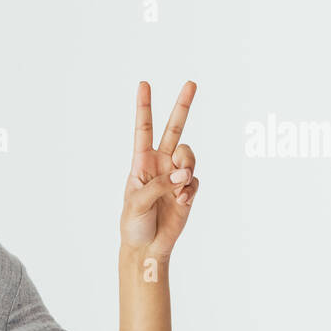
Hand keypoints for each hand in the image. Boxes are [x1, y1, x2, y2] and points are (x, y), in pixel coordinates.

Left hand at [120, 80, 199, 257]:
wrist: (147, 246)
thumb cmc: (134, 223)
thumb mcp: (136, 202)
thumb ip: (159, 184)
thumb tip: (183, 174)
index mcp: (141, 162)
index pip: (143, 129)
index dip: (144, 107)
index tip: (144, 84)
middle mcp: (160, 164)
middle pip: (174, 129)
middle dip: (182, 106)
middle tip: (191, 83)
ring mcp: (176, 176)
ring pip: (190, 156)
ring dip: (187, 169)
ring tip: (178, 188)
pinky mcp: (188, 190)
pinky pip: (196, 181)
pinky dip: (190, 191)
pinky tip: (181, 203)